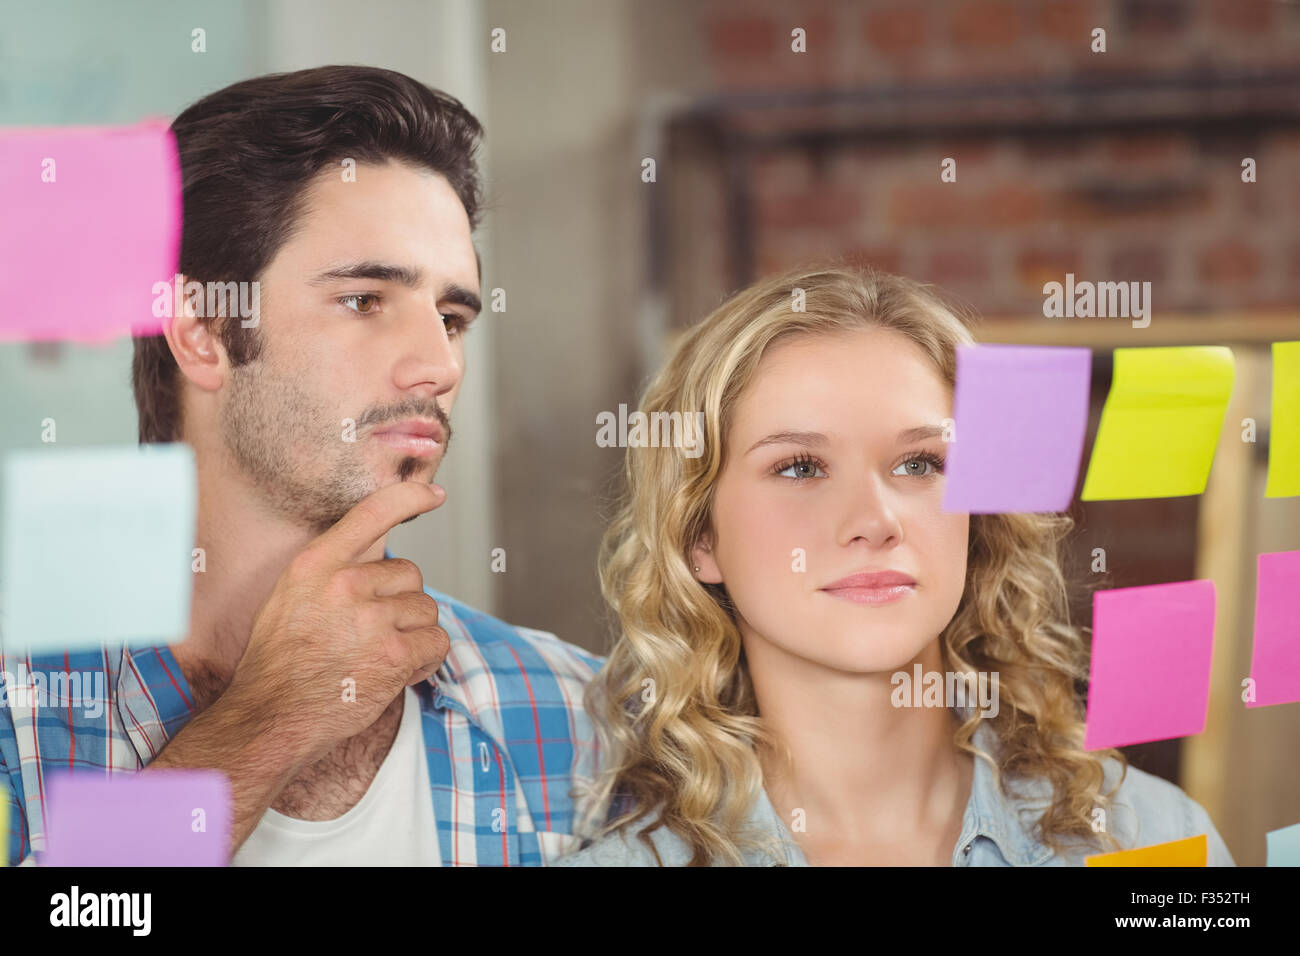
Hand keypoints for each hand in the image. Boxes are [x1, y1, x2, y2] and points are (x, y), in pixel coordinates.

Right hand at [222, 480, 450, 765]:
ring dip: (412, 633)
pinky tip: (396, 672)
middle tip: (371, 633)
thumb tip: (377, 560)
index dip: (410, 497)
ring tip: (376, 656)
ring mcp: (372, 619)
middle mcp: (345, 584)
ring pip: (425, 609)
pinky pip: (436, 642)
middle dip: (400, 602)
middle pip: (409, 574)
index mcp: (315, 564)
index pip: (372, 513)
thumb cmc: (280, 662)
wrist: (271, 717)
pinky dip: (425, 659)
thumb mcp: (289, 597)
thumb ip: (332, 572)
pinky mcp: (394, 654)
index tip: (435, 494)